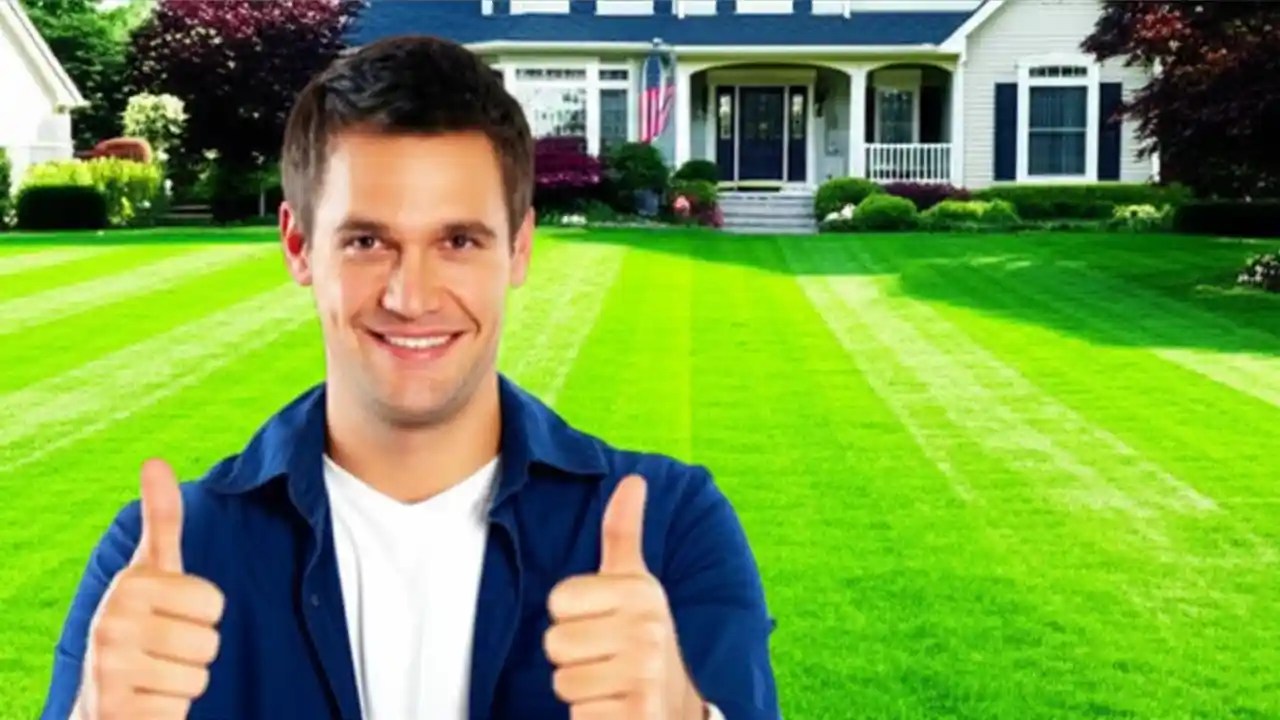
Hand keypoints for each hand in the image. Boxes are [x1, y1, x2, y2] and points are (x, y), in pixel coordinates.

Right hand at [75, 459, 224, 718]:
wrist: (99, 695)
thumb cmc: (139, 622)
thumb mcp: (151, 570)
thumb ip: (161, 519)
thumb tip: (155, 461)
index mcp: (130, 585)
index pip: (213, 601)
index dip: (203, 613)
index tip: (173, 614)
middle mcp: (111, 624)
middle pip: (210, 641)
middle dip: (196, 651)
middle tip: (164, 649)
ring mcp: (108, 671)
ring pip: (199, 677)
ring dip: (184, 681)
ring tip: (155, 673)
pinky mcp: (114, 713)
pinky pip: (180, 711)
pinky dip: (169, 711)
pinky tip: (145, 701)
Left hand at [544, 474, 705, 719]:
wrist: (676, 704)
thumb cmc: (641, 637)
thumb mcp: (636, 585)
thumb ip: (624, 534)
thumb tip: (633, 478)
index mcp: (640, 591)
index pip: (559, 599)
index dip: (570, 616)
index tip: (600, 623)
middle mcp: (648, 629)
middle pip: (554, 643)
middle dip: (571, 658)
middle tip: (604, 659)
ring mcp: (645, 673)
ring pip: (562, 682)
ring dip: (580, 690)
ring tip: (609, 683)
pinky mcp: (639, 714)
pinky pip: (578, 715)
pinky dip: (591, 718)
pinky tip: (615, 710)